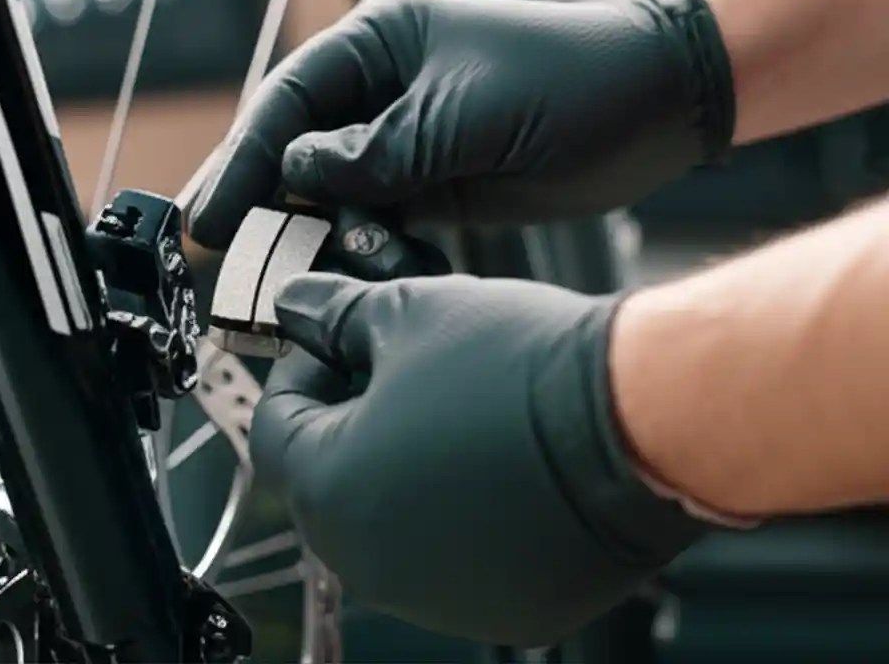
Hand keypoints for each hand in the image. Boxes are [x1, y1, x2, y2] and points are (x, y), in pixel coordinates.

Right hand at [187, 0, 734, 248]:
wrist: (657, 111)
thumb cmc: (573, 85)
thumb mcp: (467, 116)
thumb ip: (378, 151)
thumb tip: (297, 175)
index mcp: (379, 42)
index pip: (289, 102)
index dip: (242, 160)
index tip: (210, 217)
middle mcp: (380, 87)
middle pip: (295, 148)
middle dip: (260, 203)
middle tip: (214, 256)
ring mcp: (402, 137)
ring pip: (332, 193)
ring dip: (321, 234)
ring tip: (309, 270)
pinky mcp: (428, 182)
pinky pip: (374, 219)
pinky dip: (366, 248)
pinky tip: (365, 268)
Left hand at [252, 273, 707, 645]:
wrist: (643, 420)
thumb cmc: (523, 366)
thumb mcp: (407, 313)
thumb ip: (332, 317)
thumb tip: (299, 307)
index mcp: (328, 492)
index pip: (276, 428)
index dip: (303, 370)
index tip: (338, 340)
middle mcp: (370, 563)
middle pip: (330, 481)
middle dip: (353, 420)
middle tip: (401, 370)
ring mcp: (437, 597)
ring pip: (393, 525)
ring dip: (407, 471)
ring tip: (461, 413)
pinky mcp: (505, 611)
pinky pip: (457, 560)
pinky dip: (464, 516)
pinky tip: (502, 466)